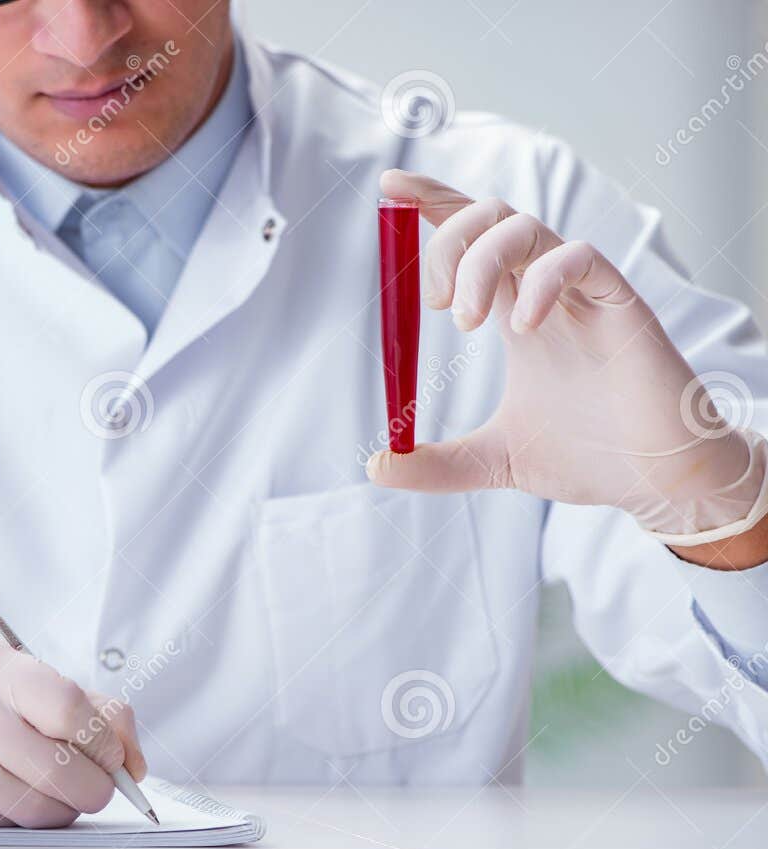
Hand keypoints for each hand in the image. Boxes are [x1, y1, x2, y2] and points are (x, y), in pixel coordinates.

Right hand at [0, 634, 146, 826]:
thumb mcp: (2, 678)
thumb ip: (78, 704)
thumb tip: (134, 760)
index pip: (69, 707)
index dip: (105, 743)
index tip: (117, 759)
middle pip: (61, 768)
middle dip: (94, 788)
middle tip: (94, 787)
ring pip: (36, 808)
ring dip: (59, 810)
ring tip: (45, 791)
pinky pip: (0, 825)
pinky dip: (17, 819)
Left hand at [366, 170, 767, 556]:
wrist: (652, 479)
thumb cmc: (586, 457)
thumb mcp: (491, 462)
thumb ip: (433, 465)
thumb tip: (378, 467)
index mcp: (511, 309)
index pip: (469, 235)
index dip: (431, 202)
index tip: (390, 187)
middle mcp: (543, 290)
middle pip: (489, 217)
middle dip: (446, 240)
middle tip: (433, 303)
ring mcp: (581, 294)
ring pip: (526, 227)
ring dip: (480, 261)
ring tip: (465, 321)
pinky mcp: (620, 304)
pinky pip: (578, 258)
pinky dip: (541, 281)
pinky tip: (525, 327)